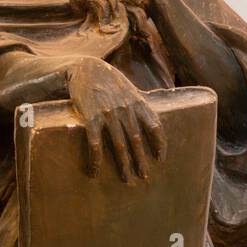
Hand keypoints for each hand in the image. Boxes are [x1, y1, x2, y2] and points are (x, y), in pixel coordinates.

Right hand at [67, 57, 166, 180]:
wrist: (86, 68)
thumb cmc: (108, 80)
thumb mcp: (129, 89)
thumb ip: (139, 105)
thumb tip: (149, 121)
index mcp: (137, 103)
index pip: (155, 126)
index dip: (160, 144)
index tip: (160, 158)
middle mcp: (126, 110)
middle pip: (137, 141)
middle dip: (141, 161)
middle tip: (144, 177)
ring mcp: (108, 114)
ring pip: (119, 145)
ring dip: (123, 165)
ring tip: (127, 179)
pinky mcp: (91, 118)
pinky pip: (95, 144)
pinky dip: (95, 160)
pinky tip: (94, 171)